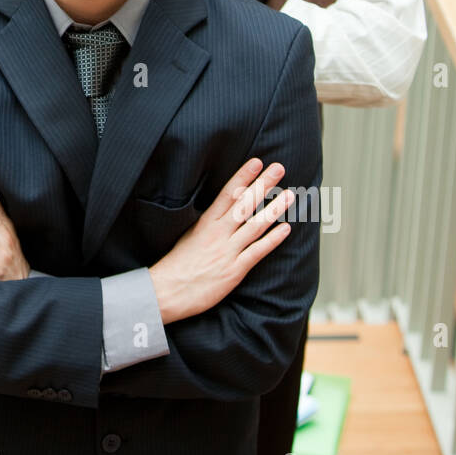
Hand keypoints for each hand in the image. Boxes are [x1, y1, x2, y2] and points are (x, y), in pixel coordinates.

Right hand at [149, 158, 295, 323]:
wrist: (165, 292)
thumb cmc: (176, 267)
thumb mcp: (188, 237)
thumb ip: (206, 226)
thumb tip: (220, 214)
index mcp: (205, 223)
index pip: (227, 194)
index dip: (243, 176)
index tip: (256, 162)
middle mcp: (217, 233)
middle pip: (244, 204)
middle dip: (263, 185)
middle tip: (278, 168)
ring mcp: (227, 251)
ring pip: (255, 225)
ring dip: (274, 209)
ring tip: (290, 194)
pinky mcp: (234, 270)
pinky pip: (257, 252)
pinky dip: (272, 240)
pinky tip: (285, 229)